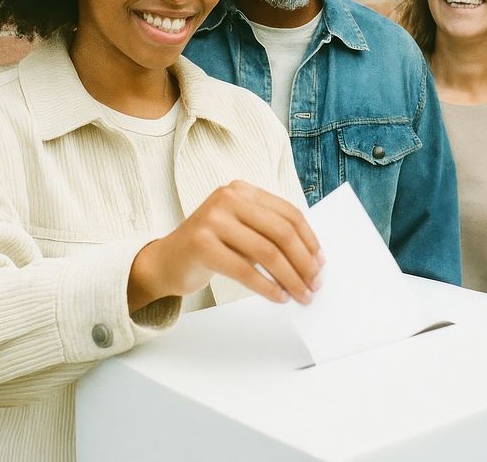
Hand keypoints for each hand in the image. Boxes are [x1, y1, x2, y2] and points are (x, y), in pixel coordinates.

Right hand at [127, 181, 322, 310]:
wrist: (165, 261)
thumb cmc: (211, 247)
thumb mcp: (241, 229)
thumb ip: (270, 233)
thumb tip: (313, 259)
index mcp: (243, 190)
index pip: (288, 213)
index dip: (309, 240)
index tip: (321, 263)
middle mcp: (228, 198)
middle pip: (281, 232)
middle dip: (303, 262)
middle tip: (315, 284)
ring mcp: (212, 219)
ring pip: (266, 252)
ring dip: (290, 278)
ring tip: (301, 295)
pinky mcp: (201, 244)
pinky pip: (245, 270)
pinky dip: (267, 287)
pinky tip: (278, 297)